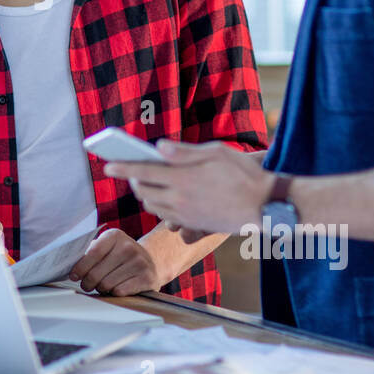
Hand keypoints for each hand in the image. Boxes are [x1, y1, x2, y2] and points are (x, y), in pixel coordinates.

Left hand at [68, 228, 161, 295]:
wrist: (151, 262)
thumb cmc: (120, 256)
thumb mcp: (107, 248)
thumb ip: (89, 252)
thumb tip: (68, 264)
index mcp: (115, 236)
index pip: (92, 253)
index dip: (80, 268)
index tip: (73, 276)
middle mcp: (129, 246)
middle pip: (97, 273)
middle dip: (87, 282)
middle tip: (87, 285)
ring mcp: (140, 262)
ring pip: (106, 284)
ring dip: (101, 288)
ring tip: (103, 285)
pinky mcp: (147, 278)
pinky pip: (120, 291)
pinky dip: (113, 293)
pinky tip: (116, 288)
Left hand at [104, 140, 272, 235]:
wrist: (266, 205)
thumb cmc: (244, 174)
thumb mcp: (217, 153)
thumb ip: (184, 152)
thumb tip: (158, 147)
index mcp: (183, 179)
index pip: (142, 172)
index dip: (122, 168)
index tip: (107, 165)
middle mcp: (180, 200)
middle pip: (143, 192)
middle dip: (133, 180)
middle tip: (131, 170)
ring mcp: (186, 216)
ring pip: (153, 207)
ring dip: (145, 195)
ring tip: (147, 182)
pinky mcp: (195, 226)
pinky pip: (167, 219)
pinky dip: (160, 207)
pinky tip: (166, 197)